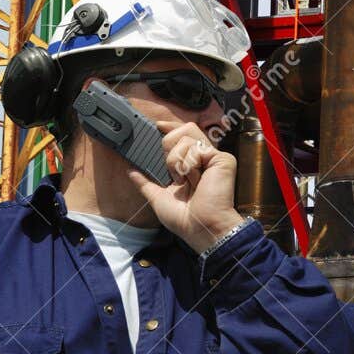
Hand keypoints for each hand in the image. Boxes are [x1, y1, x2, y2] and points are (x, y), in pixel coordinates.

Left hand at [129, 119, 244, 254]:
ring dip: (176, 160)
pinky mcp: (222, 159)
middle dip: (169, 145)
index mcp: (191, 165)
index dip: (170, 127)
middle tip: (171, 170)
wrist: (199, 227)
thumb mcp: (159, 198)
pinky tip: (193, 179)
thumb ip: (146, 183)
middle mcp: (204, 158)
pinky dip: (188, 164)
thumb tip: (131, 172)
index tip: (157, 126)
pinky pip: (197, 148)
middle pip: (185, 129)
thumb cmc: (184, 218)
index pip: (182, 136)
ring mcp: (214, 157)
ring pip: (188, 137)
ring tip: (183, 180)